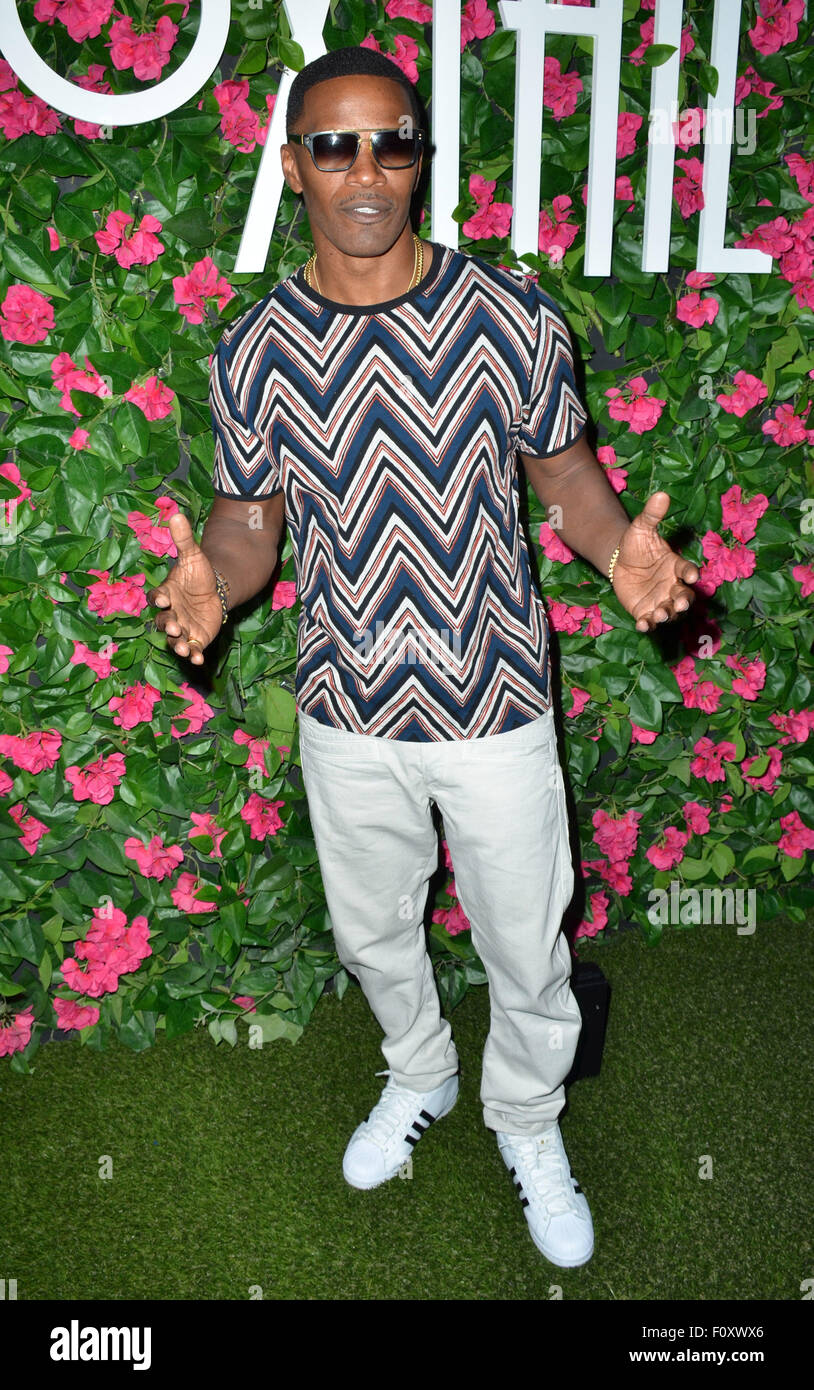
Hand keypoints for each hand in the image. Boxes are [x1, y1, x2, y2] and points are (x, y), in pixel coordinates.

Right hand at [147, 512, 223, 664]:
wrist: (215, 590)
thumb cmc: (198, 573)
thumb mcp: (193, 556)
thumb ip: (184, 540)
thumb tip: (176, 514)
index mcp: (165, 594)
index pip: (156, 598)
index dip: (158, 599)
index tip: (162, 600)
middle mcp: (170, 613)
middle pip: (163, 622)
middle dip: (168, 625)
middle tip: (174, 627)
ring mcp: (181, 628)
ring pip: (174, 640)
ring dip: (178, 645)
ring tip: (185, 650)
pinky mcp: (194, 638)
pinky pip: (191, 648)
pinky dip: (194, 655)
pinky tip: (199, 660)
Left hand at [611, 492, 699, 632]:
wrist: (618, 562)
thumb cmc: (636, 545)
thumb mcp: (641, 528)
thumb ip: (652, 514)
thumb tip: (661, 493)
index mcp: (675, 565)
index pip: (687, 570)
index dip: (690, 573)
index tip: (691, 576)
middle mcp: (672, 586)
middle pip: (684, 595)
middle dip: (683, 601)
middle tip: (680, 603)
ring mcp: (660, 600)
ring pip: (670, 611)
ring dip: (668, 615)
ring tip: (661, 615)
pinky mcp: (646, 612)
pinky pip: (650, 621)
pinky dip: (648, 625)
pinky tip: (643, 625)